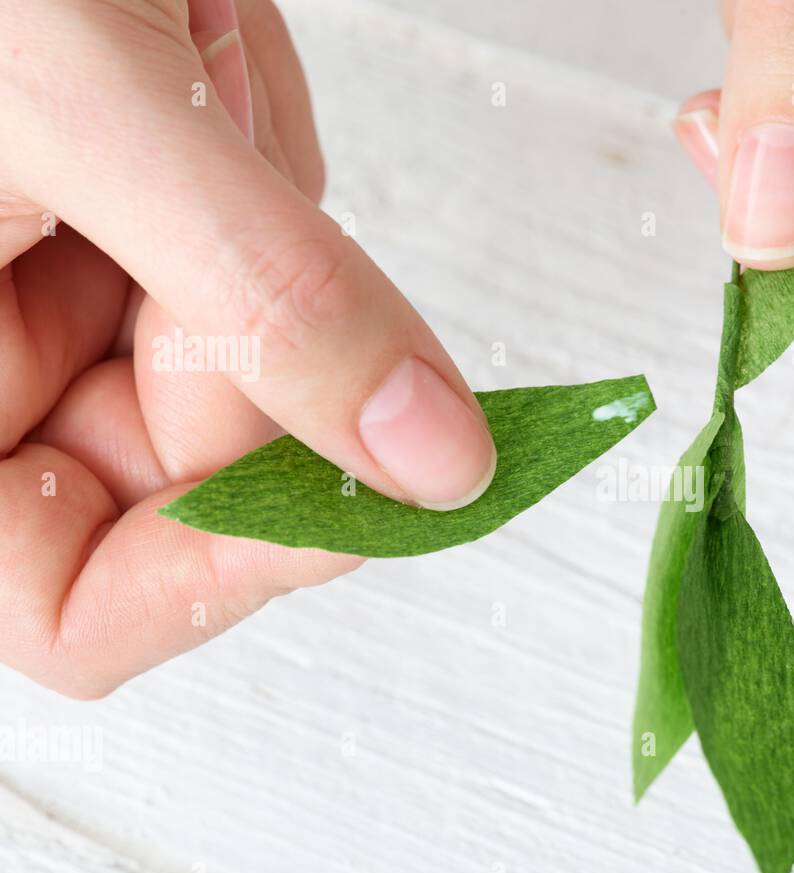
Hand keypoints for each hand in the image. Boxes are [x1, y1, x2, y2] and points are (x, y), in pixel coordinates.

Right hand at [0, 0, 496, 697]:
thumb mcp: (85, 102)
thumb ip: (266, 302)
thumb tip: (429, 462)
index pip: (72, 604)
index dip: (218, 575)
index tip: (362, 496)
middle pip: (199, 482)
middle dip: (276, 352)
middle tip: (264, 203)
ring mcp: (72, 298)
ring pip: (263, 363)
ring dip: (276, 229)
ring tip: (179, 64)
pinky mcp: (146, 229)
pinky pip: (275, 263)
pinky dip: (275, 168)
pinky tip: (198, 53)